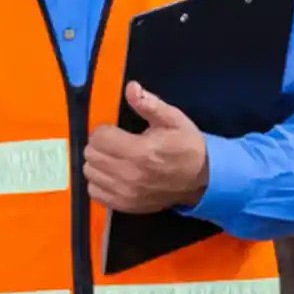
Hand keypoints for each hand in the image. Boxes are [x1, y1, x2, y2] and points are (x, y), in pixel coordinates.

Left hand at [83, 81, 208, 213]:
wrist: (203, 180)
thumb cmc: (186, 146)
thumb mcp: (173, 120)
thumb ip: (149, 104)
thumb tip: (131, 87)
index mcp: (140, 151)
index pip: (99, 138)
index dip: (104, 130)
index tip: (114, 131)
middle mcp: (129, 175)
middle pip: (91, 155)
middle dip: (99, 145)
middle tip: (113, 143)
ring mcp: (126, 193)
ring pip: (90, 173)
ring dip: (97, 163)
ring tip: (113, 158)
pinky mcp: (125, 206)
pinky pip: (95, 193)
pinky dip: (99, 182)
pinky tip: (112, 175)